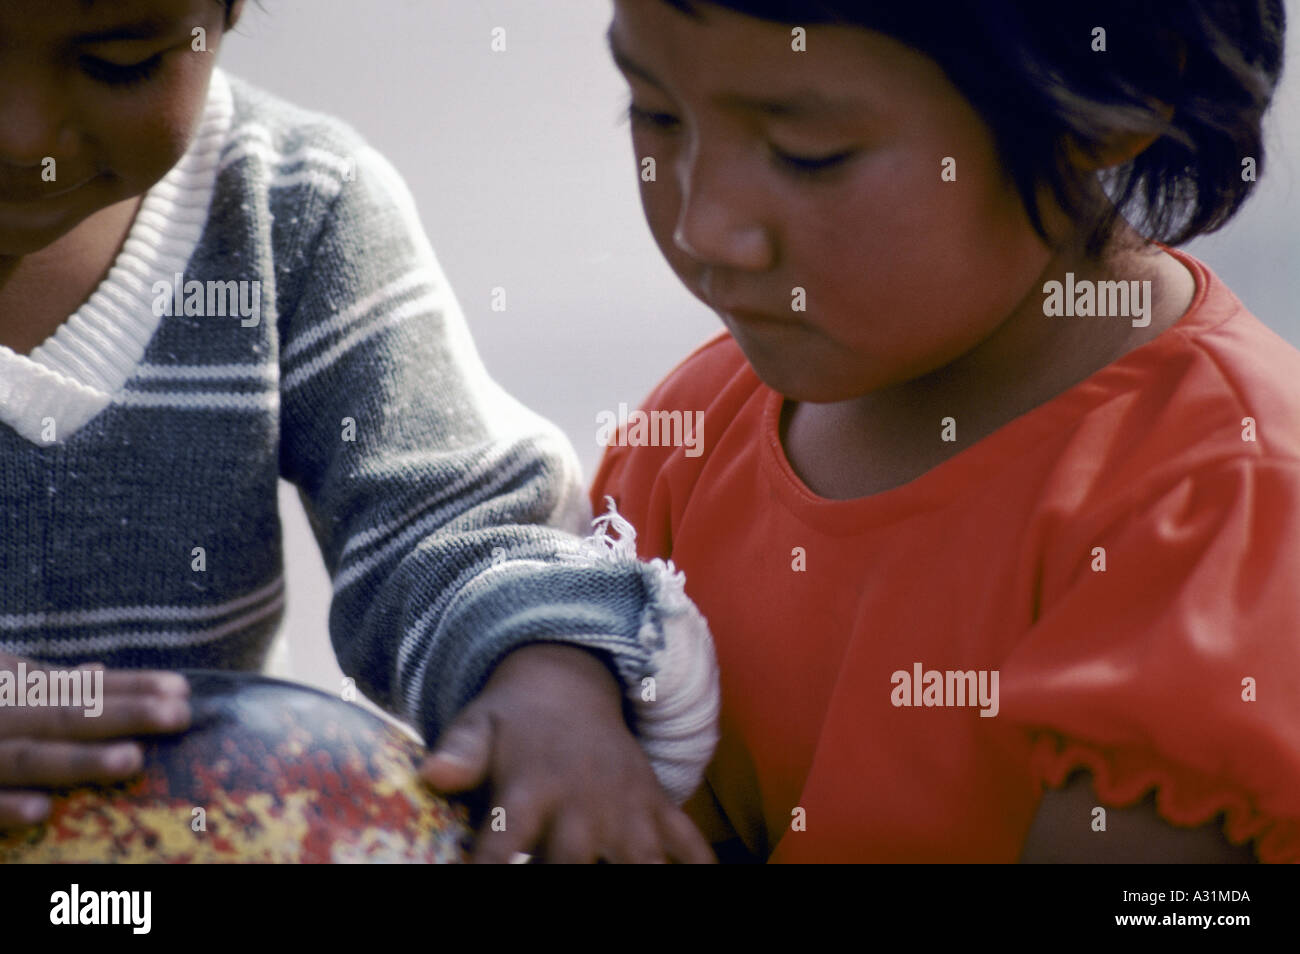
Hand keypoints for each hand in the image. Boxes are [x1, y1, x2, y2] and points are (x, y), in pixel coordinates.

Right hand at [0, 652, 190, 830]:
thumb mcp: (2, 686)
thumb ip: (43, 684)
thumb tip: (96, 670)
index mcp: (14, 691)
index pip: (82, 687)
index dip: (131, 687)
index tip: (181, 689)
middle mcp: (0, 718)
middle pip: (65, 717)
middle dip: (123, 715)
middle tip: (178, 716)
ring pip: (29, 758)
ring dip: (79, 760)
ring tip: (132, 759)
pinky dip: (7, 806)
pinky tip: (42, 811)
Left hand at [419, 643, 714, 862]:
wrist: (569, 682)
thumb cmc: (514, 722)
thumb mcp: (479, 726)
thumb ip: (459, 752)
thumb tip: (433, 773)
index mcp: (530, 788)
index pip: (502, 847)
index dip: (492, 871)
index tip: (484, 883)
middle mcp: (581, 801)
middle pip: (571, 865)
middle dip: (562, 882)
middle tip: (551, 886)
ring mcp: (626, 805)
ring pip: (641, 861)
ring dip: (638, 876)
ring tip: (628, 901)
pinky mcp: (656, 804)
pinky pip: (689, 841)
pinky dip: (699, 864)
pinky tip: (705, 879)